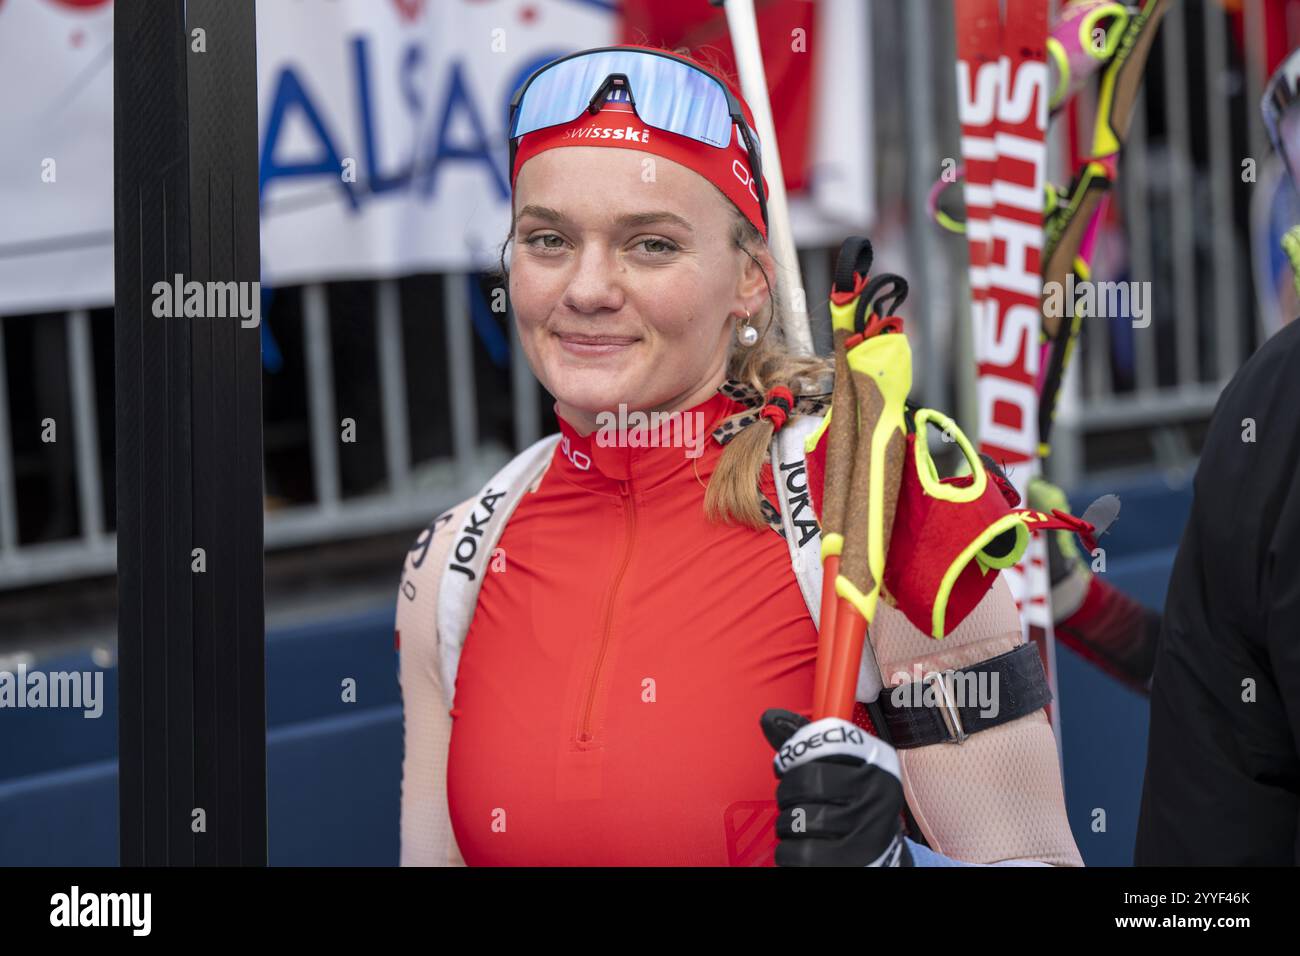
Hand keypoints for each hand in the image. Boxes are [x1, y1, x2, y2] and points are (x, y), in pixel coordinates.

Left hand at [760, 708, 911, 866]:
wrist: (883, 854)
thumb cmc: (852, 805)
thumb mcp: (839, 767)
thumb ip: (806, 744)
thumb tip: (769, 718)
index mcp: (875, 761)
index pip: (827, 742)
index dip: (796, 754)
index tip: (788, 767)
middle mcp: (876, 792)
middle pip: (807, 781)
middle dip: (787, 793)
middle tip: (792, 801)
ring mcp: (866, 829)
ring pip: (799, 819)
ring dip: (787, 824)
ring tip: (799, 825)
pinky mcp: (851, 861)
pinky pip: (798, 853)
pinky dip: (788, 851)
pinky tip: (800, 846)